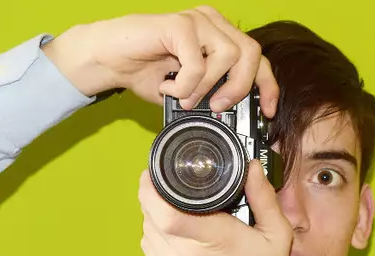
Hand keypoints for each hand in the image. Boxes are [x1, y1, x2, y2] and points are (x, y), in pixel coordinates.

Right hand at [42, 5, 278, 115]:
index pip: (257, 58)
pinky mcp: (179, 24)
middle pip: (251, 53)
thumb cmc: (145, 72)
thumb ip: (210, 96)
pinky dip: (186, 83)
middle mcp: (212, 23)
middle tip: (216, 106)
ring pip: (228, 56)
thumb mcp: (187, 91)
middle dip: (239, 87)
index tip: (267, 112)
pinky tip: (168, 86)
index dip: (267, 85)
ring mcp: (197, 20)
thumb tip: (233, 116)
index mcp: (219, 37)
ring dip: (207, 86)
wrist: (107, 59)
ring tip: (183, 96)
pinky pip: (198, 61)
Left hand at [138, 160, 302, 255]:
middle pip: (150, 217)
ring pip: (146, 232)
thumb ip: (263, 197)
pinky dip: (155, 236)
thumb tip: (250, 167)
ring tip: (169, 207)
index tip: (154, 173)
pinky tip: (171, 232)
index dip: (152, 188)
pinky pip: (149, 250)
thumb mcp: (275, 234)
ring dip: (152, 216)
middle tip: (163, 184)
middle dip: (152, 196)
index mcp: (211, 239)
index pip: (165, 211)